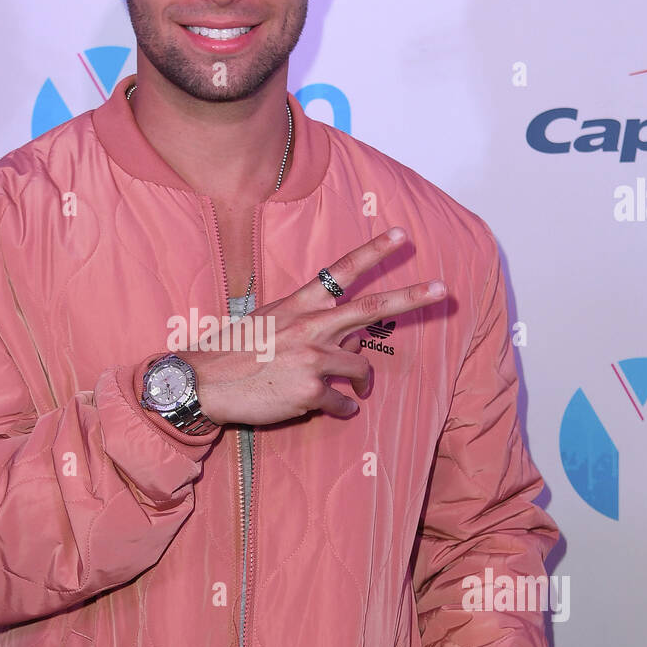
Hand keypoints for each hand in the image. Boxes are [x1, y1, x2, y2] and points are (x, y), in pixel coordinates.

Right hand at [181, 226, 444, 426]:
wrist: (203, 382)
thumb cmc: (230, 353)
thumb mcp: (266, 323)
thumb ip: (304, 323)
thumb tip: (338, 336)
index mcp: (298, 304)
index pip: (341, 271)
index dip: (374, 251)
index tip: (401, 236)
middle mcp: (310, 325)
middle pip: (372, 307)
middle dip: (412, 297)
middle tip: (443, 289)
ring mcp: (313, 357)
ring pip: (358, 366)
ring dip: (361, 381)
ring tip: (357, 390)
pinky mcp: (310, 389)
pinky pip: (341, 402)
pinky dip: (341, 408)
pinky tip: (335, 410)